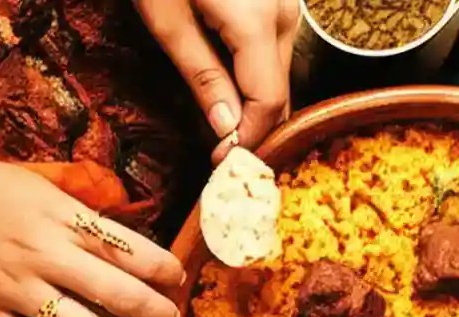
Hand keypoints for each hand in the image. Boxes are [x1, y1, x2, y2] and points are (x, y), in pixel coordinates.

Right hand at [0, 153, 183, 316]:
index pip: (131, 249)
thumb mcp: (45, 188)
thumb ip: (88, 217)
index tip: (176, 278)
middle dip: (155, 313)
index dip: (164, 271)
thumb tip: (138, 244)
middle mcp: (42, 255)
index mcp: (62, 217)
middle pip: (118, 295)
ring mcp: (12, 290)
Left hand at [134, 0, 300, 161]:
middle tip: (219, 147)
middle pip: (279, 91)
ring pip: (281, 75)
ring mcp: (288, 8)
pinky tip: (226, 81)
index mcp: (258, 23)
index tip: (223, 159)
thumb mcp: (169, 21)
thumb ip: (203, 76)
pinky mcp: (280, 4)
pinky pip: (275, 53)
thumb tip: (227, 129)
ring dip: (253, 102)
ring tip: (218, 116)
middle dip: (252, 125)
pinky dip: (255, 75)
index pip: (269, 101)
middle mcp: (286, 17)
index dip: (249, 137)